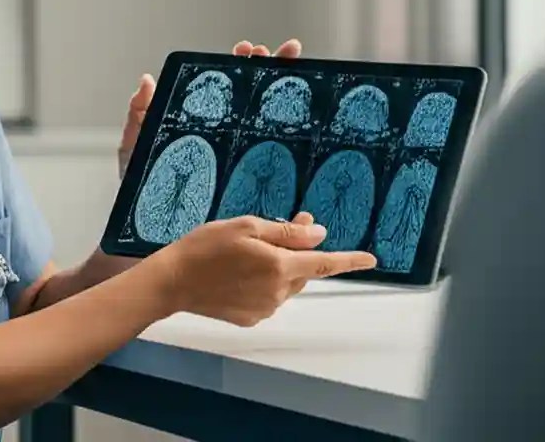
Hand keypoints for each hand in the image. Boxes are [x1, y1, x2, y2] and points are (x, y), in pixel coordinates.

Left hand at [117, 38, 302, 178]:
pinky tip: (310, 127)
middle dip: (272, 68)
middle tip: (282, 52)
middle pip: (255, 96)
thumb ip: (139, 115)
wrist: (150, 236)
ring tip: (294, 69)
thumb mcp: (134, 149)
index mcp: (201, 124)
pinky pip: (278, 165)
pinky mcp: (251, 186)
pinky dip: (297, 146)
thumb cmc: (139, 192)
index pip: (226, 87)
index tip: (247, 49)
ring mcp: (241, 160)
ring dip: (287, 92)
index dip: (239, 64)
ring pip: (271, 123)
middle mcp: (226, 138)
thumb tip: (147, 81)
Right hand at [150, 214, 375, 326]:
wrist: (173, 281)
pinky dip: (262, 283)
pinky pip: (268, 297)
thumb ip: (287, 233)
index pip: (324, 263)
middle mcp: (277, 292)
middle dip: (297, 251)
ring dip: (277, 267)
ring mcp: (264, 309)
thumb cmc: (205, 247)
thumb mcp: (246, 227)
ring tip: (245, 253)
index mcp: (279, 267)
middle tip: (281, 228)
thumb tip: (318, 234)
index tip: (371, 259)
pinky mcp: (250, 318)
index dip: (350, 261)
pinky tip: (237, 273)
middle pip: (302, 270)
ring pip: (285, 284)